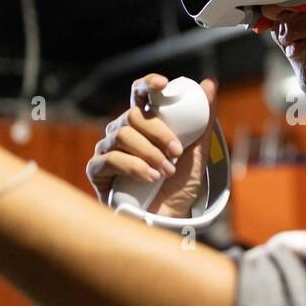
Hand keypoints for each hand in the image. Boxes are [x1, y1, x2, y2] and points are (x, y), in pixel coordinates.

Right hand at [86, 73, 217, 216]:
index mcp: (144, 123)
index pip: (139, 94)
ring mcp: (107, 149)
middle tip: (176, 152)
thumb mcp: (196, 153)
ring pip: (123, 135)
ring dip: (150, 153)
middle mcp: (122, 132)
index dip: (147, 84)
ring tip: (165, 172)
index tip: (163, 84)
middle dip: (159, 133)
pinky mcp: (96, 170)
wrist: (167, 221)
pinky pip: (111, 158)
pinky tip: (149, 178)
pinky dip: (134, 167)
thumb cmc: (178, 187)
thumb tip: (210, 84)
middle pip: (134, 115)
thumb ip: (202, 120)